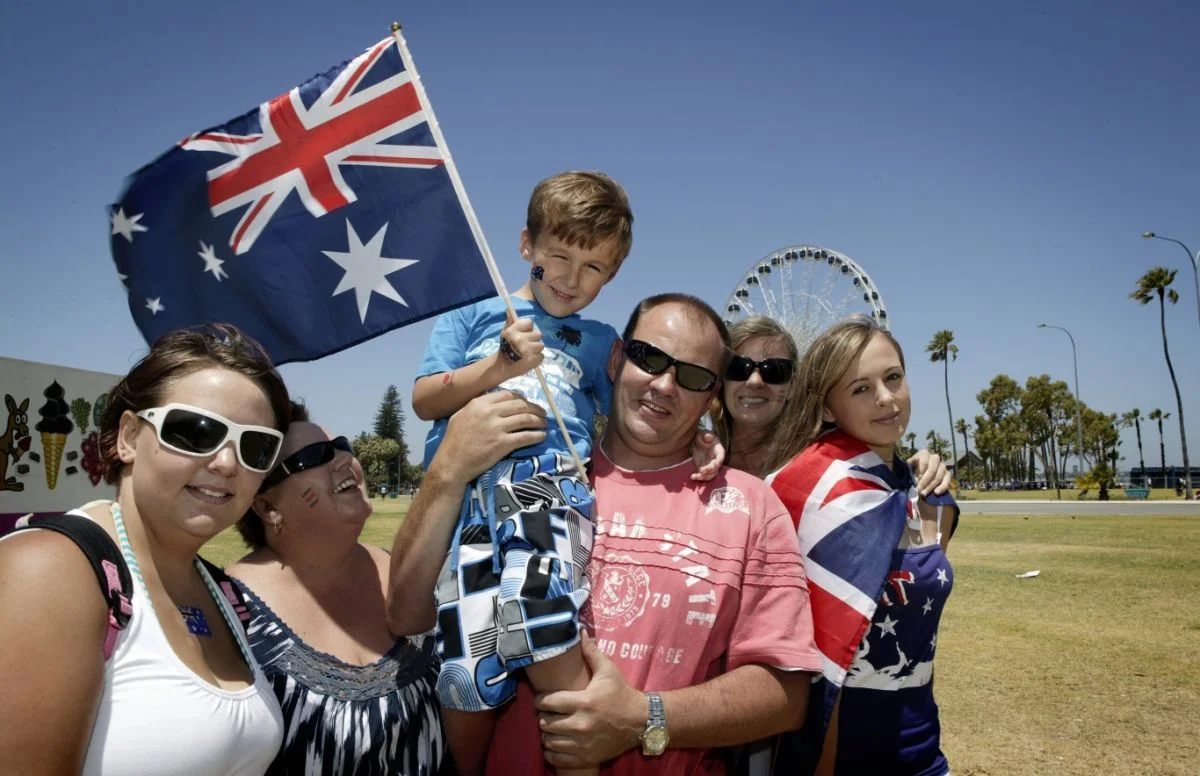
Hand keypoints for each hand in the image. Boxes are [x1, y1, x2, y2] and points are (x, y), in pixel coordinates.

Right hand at [438, 392, 546, 483]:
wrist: (452, 463)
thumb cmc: (453, 442)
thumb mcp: (461, 416)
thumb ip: (476, 406)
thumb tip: (492, 400)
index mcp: (479, 403)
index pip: (507, 395)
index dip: (521, 399)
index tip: (527, 404)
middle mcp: (489, 412)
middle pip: (520, 405)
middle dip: (535, 409)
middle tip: (542, 414)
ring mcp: (497, 428)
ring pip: (525, 419)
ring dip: (538, 421)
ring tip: (545, 424)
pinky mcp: (503, 444)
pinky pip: (525, 436)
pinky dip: (536, 436)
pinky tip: (541, 436)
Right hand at [497, 315, 544, 376]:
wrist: (502, 366)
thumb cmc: (505, 348)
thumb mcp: (505, 333)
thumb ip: (510, 322)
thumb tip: (509, 310)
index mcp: (513, 331)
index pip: (529, 323)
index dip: (528, 329)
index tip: (525, 334)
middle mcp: (520, 339)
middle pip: (538, 334)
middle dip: (533, 340)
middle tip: (526, 345)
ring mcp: (527, 350)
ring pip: (541, 345)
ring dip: (536, 349)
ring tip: (528, 353)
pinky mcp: (532, 360)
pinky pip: (541, 355)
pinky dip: (537, 358)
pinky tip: (529, 359)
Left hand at [535, 635, 645, 767]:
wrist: (641, 721)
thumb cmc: (622, 694)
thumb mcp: (608, 671)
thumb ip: (591, 652)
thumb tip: (579, 631)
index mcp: (583, 701)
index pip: (548, 703)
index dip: (540, 701)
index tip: (542, 700)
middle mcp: (581, 724)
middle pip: (546, 723)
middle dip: (543, 717)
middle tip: (547, 714)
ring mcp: (583, 743)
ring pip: (549, 742)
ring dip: (547, 735)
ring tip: (551, 729)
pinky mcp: (587, 757)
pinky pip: (558, 760)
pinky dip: (553, 754)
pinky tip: (556, 745)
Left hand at [690, 430, 724, 481]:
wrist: (699, 442)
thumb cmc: (704, 436)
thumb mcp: (705, 433)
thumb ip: (706, 435)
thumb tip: (708, 437)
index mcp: (719, 451)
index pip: (720, 458)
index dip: (718, 462)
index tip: (714, 465)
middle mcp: (716, 460)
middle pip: (715, 468)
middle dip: (709, 471)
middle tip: (701, 471)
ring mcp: (710, 466)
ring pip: (710, 475)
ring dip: (704, 477)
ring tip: (695, 476)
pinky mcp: (703, 468)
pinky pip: (703, 475)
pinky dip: (698, 477)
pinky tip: (692, 477)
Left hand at [908, 449, 950, 495]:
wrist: (918, 475)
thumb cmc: (912, 469)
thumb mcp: (909, 466)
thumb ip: (909, 465)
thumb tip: (911, 462)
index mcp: (924, 453)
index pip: (924, 462)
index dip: (919, 473)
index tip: (915, 481)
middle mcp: (935, 458)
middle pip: (932, 469)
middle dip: (925, 481)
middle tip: (919, 489)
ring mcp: (942, 465)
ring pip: (939, 476)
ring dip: (931, 486)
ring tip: (923, 493)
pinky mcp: (947, 474)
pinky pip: (947, 480)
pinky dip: (942, 487)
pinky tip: (936, 492)